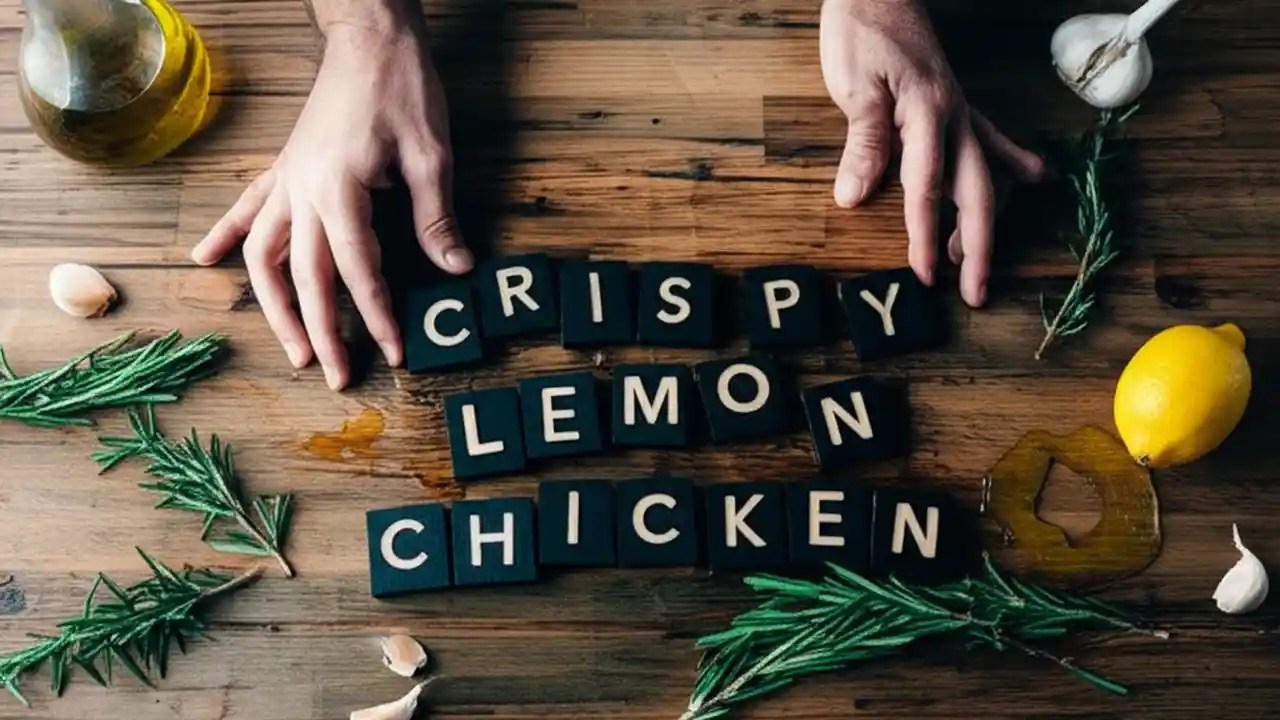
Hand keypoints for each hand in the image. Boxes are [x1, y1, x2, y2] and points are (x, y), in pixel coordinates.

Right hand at [193, 22, 471, 389]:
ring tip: (289, 346)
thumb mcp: (430, 153)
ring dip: (271, 304)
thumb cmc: (402, 88)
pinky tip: (203, 261)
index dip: (377, 314)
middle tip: (337, 376)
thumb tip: (456, 268)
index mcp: (340, 188)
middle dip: (320, 331)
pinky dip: (224, 236)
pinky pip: (246, 209)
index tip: (395, 352)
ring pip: (263, 254)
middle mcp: (302, 189)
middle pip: (304, 276)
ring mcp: (287, 179)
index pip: (358, 268)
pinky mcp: (284, 168)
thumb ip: (435, 216)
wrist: (370, 38)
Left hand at [820, 0, 1044, 306]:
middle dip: (977, 247)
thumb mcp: (855, 84)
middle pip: (974, 192)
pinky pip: (991, 139)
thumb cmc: (863, 31)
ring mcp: (960, 111)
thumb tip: (855, 196)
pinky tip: (1034, 176)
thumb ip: (864, 140)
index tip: (926, 275)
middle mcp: (953, 117)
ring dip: (986, 218)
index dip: (926, 236)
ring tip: (975, 259)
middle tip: (977, 294)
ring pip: (987, 174)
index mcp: (927, 114)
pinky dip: (1012, 160)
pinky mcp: (955, 103)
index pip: (927, 189)